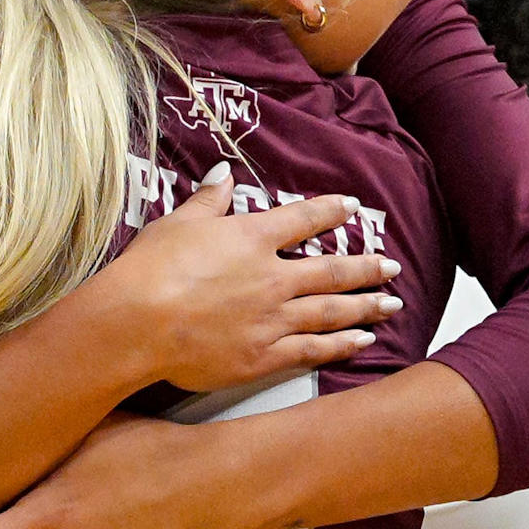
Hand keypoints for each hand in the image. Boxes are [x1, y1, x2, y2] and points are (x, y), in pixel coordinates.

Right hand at [80, 187, 400, 397]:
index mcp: (252, 239)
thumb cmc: (150, 269)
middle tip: (392, 266)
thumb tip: (223, 172)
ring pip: (331, 311)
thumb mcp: (177, 223)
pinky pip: (313, 349)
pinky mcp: (263, 355)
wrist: (136, 322)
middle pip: (332, 271)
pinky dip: (341, 345)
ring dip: (365, 306)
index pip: (303, 220)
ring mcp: (272, 319)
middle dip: (366, 268)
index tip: (353, 207)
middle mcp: (272, 277)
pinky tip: (362, 341)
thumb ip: (208, 199)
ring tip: (392, 303)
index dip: (331, 212)